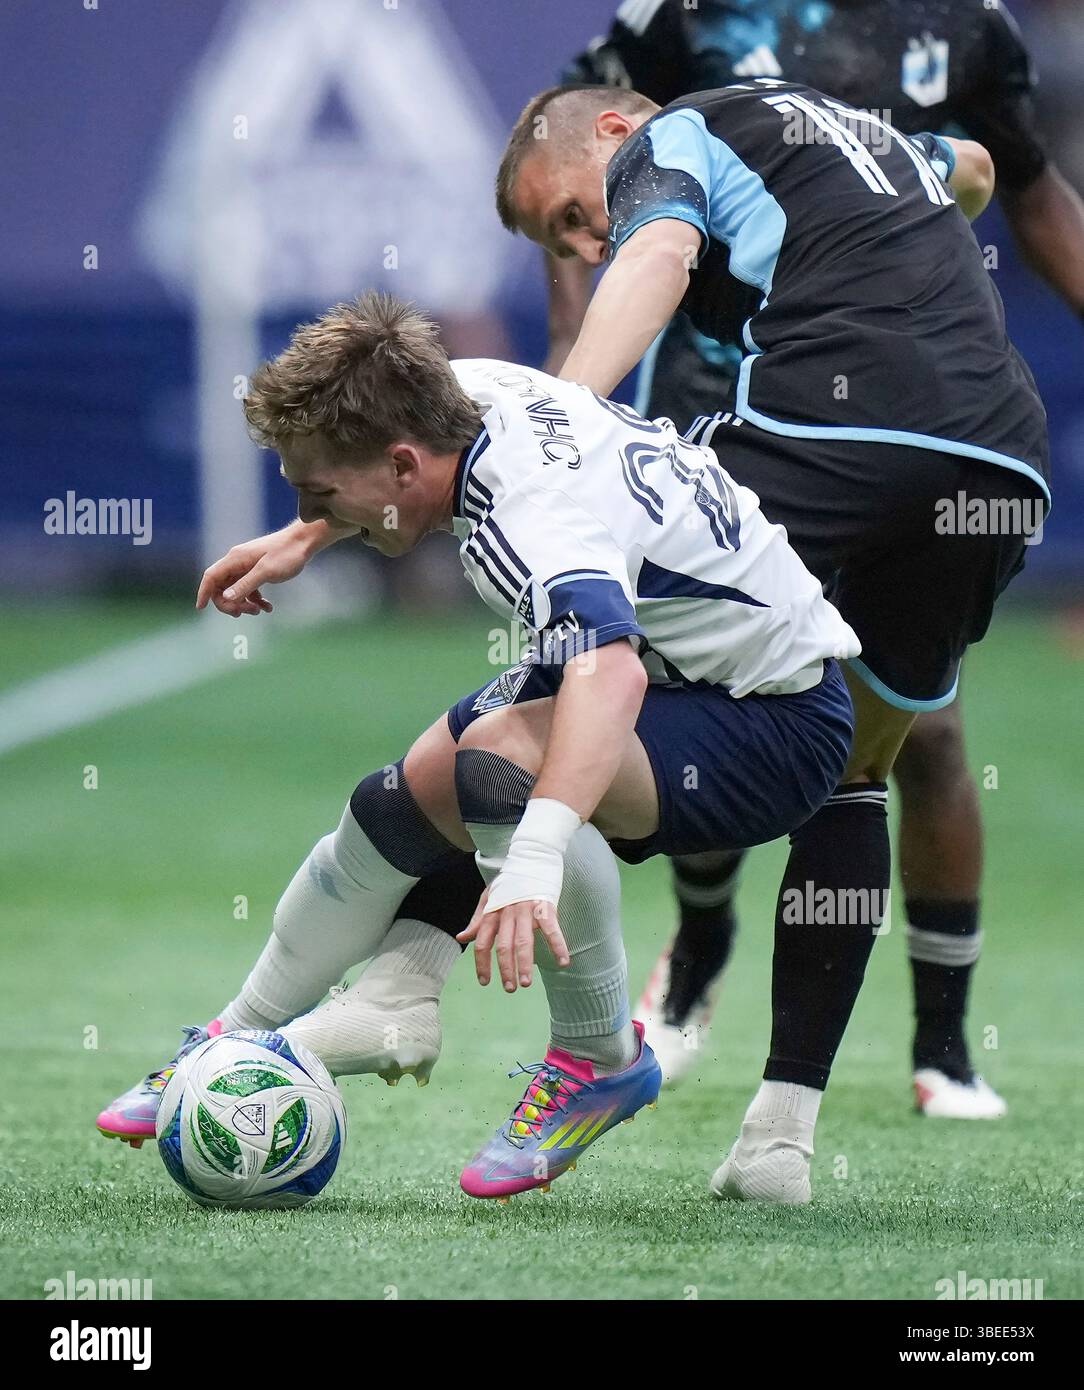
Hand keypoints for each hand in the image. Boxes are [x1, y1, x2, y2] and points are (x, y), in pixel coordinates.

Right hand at [195, 524, 321, 617]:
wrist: (304, 542)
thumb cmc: (287, 554)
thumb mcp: (266, 571)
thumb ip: (245, 584)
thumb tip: (225, 597)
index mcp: (235, 559)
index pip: (211, 576)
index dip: (203, 592)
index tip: (200, 608)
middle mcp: (237, 562)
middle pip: (221, 587)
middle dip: (230, 603)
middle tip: (247, 612)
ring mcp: (247, 567)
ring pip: (235, 590)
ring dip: (244, 604)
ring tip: (259, 611)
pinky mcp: (257, 571)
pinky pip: (249, 590)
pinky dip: (255, 600)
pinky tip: (268, 608)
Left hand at [457, 885, 569, 990]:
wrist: (531, 858)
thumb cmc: (509, 882)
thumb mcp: (489, 897)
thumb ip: (477, 920)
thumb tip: (461, 938)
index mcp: (492, 912)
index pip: (483, 942)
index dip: (482, 963)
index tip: (485, 982)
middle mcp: (507, 912)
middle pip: (504, 946)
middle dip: (506, 969)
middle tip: (509, 988)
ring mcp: (527, 909)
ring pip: (524, 941)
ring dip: (525, 964)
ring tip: (527, 983)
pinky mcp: (545, 906)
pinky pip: (552, 929)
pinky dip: (558, 946)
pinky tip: (563, 962)